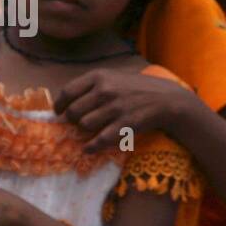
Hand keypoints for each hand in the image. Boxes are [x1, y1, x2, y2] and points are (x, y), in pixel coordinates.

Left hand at [54, 69, 191, 152]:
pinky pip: (100, 139)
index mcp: (100, 77)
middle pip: (74, 111)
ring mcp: (115, 108)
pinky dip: (91, 146)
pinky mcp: (125, 124)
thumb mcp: (114, 77)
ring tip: (88, 131)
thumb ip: (92, 85)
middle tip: (75, 124)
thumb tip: (67, 99)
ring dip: (84, 131)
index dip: (60, 104)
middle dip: (71, 120)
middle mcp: (105, 91)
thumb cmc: (137, 88)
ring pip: (85, 125)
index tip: (58, 112)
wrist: (166, 99)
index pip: (68, 91)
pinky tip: (88, 149)